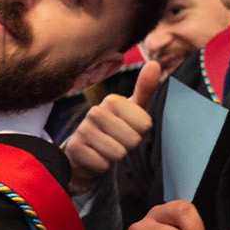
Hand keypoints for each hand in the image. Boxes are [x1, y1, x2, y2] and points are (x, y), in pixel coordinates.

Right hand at [65, 60, 162, 193]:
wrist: (86, 154)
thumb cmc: (115, 129)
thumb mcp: (133, 110)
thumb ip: (145, 89)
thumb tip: (154, 63)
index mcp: (112, 100)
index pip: (145, 124)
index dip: (141, 132)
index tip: (129, 128)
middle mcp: (95, 111)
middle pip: (132, 140)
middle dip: (128, 145)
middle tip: (117, 141)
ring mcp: (83, 130)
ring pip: (118, 153)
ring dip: (115, 156)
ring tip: (106, 149)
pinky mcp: (74, 149)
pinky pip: (103, 165)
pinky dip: (102, 166)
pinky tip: (95, 157)